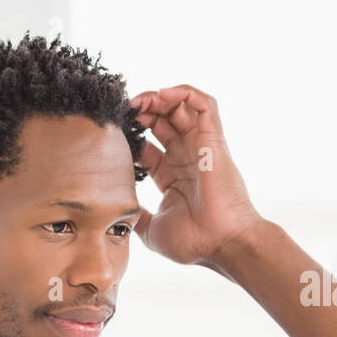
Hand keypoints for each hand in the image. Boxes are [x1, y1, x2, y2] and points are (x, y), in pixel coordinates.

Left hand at [129, 85, 264, 269]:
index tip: (113, 133)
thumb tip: (117, 213)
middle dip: (142, 111)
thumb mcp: (152, 230)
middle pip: (163, 122)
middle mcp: (187, 158)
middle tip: (123, 111)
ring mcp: (201, 148)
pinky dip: (185, 93)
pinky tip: (162, 94)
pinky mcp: (214, 140)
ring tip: (139, 101)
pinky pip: (205, 104)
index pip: (148, 146)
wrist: (223, 244)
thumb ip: (136, 216)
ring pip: (182, 108)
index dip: (131, 136)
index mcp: (172, 176)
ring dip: (159, 98)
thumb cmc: (194, 241)